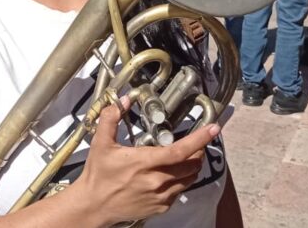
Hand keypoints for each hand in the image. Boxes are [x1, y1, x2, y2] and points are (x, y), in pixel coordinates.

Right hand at [73, 98, 218, 223]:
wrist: (94, 205)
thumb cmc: (98, 176)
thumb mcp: (100, 143)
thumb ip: (111, 119)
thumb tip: (123, 101)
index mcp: (144, 162)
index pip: (180, 150)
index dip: (200, 139)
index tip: (212, 129)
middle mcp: (156, 180)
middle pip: (191, 164)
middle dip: (198, 151)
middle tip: (196, 142)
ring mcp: (160, 196)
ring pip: (189, 179)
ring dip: (193, 166)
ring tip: (187, 157)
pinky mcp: (161, 207)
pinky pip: (180, 191)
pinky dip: (182, 180)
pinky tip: (172, 174)